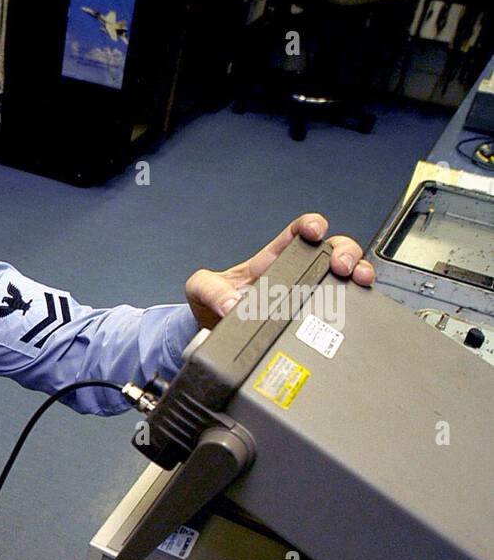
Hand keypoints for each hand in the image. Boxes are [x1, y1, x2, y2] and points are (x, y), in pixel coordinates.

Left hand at [185, 212, 375, 329]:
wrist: (214, 334)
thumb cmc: (212, 304)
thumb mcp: (200, 289)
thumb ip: (211, 290)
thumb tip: (231, 304)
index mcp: (271, 259)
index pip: (297, 233)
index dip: (311, 225)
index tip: (315, 230)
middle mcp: (294, 273)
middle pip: (332, 250)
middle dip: (345, 250)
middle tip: (340, 265)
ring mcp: (307, 294)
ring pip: (345, 275)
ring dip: (359, 271)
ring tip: (357, 280)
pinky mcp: (312, 318)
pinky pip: (341, 307)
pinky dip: (356, 302)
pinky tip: (357, 306)